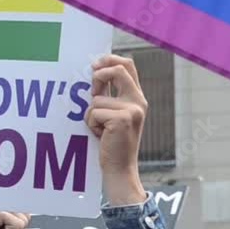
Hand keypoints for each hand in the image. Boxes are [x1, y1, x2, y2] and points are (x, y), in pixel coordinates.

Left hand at [86, 54, 147, 205]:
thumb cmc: (112, 142)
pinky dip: (91, 124)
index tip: (95, 64)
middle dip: (99, 76)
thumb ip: (109, 95)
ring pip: (97, 99)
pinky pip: (94, 112)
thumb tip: (94, 72)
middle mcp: (138, 101)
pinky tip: (102, 136)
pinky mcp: (122, 119)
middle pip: (117, 70)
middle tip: (92, 90)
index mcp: (137, 97)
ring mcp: (132, 110)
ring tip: (101, 129)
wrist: (120, 169)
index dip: (110, 59)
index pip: (128, 65)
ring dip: (91, 115)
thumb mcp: (114, 114)